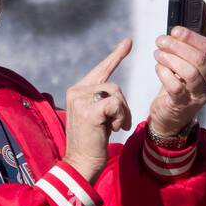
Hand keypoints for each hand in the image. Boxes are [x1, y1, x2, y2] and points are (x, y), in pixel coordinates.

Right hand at [63, 37, 132, 184]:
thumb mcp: (99, 116)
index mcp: (78, 91)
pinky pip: (116, 103)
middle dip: (123, 105)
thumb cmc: (92, 142)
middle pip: (113, 85)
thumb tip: (116, 91)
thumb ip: (104, 100)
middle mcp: (76, 91)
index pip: (101, 69)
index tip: (128, 41)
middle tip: (120, 123)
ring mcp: (80, 99)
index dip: (116, 55)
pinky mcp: (89, 109)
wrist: (81, 163)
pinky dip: (120, 117)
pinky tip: (112, 129)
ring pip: (116, 93)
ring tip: (115, 127)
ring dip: (122, 112)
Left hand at [149, 1, 205, 136]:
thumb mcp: (191, 56)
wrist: (172, 112)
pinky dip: (163, 73)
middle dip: (177, 46)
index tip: (175, 30)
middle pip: (199, 59)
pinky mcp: (183, 104)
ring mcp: (200, 95)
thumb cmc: (183, 80)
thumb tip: (201, 4)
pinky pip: (175, 86)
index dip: (192, 37)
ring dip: (169, 58)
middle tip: (160, 40)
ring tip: (158, 53)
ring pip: (188, 72)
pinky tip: (158, 68)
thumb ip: (197, 32)